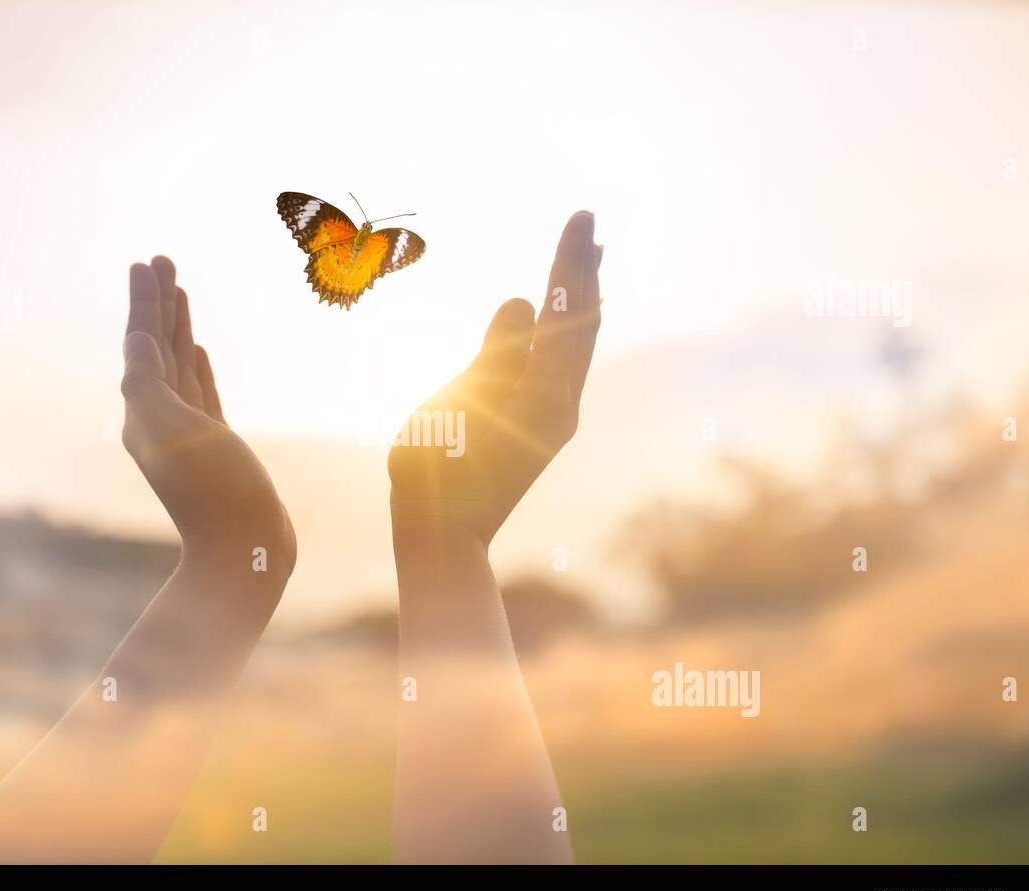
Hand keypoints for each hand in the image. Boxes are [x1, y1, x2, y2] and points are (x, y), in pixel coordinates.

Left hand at [122, 257, 295, 578]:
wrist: (245, 552)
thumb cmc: (212, 493)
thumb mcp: (170, 430)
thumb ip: (147, 382)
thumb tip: (139, 341)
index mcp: (143, 410)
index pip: (141, 342)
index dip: (144, 302)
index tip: (146, 263)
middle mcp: (159, 418)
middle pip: (155, 347)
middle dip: (158, 304)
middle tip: (160, 260)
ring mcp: (189, 433)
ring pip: (177, 366)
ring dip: (176, 328)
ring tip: (179, 291)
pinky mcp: (215, 447)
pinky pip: (201, 393)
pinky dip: (196, 366)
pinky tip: (196, 350)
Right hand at [388, 212, 600, 545]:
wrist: (445, 536)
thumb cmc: (437, 471)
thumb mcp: (457, 404)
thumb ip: (493, 353)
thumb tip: (525, 301)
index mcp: (544, 394)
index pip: (566, 311)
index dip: (570, 260)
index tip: (582, 216)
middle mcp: (561, 403)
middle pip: (583, 323)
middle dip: (584, 270)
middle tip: (591, 221)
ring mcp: (555, 418)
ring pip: (579, 346)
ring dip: (582, 299)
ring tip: (590, 260)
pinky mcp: (542, 428)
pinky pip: (563, 366)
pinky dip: (568, 332)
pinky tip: (561, 323)